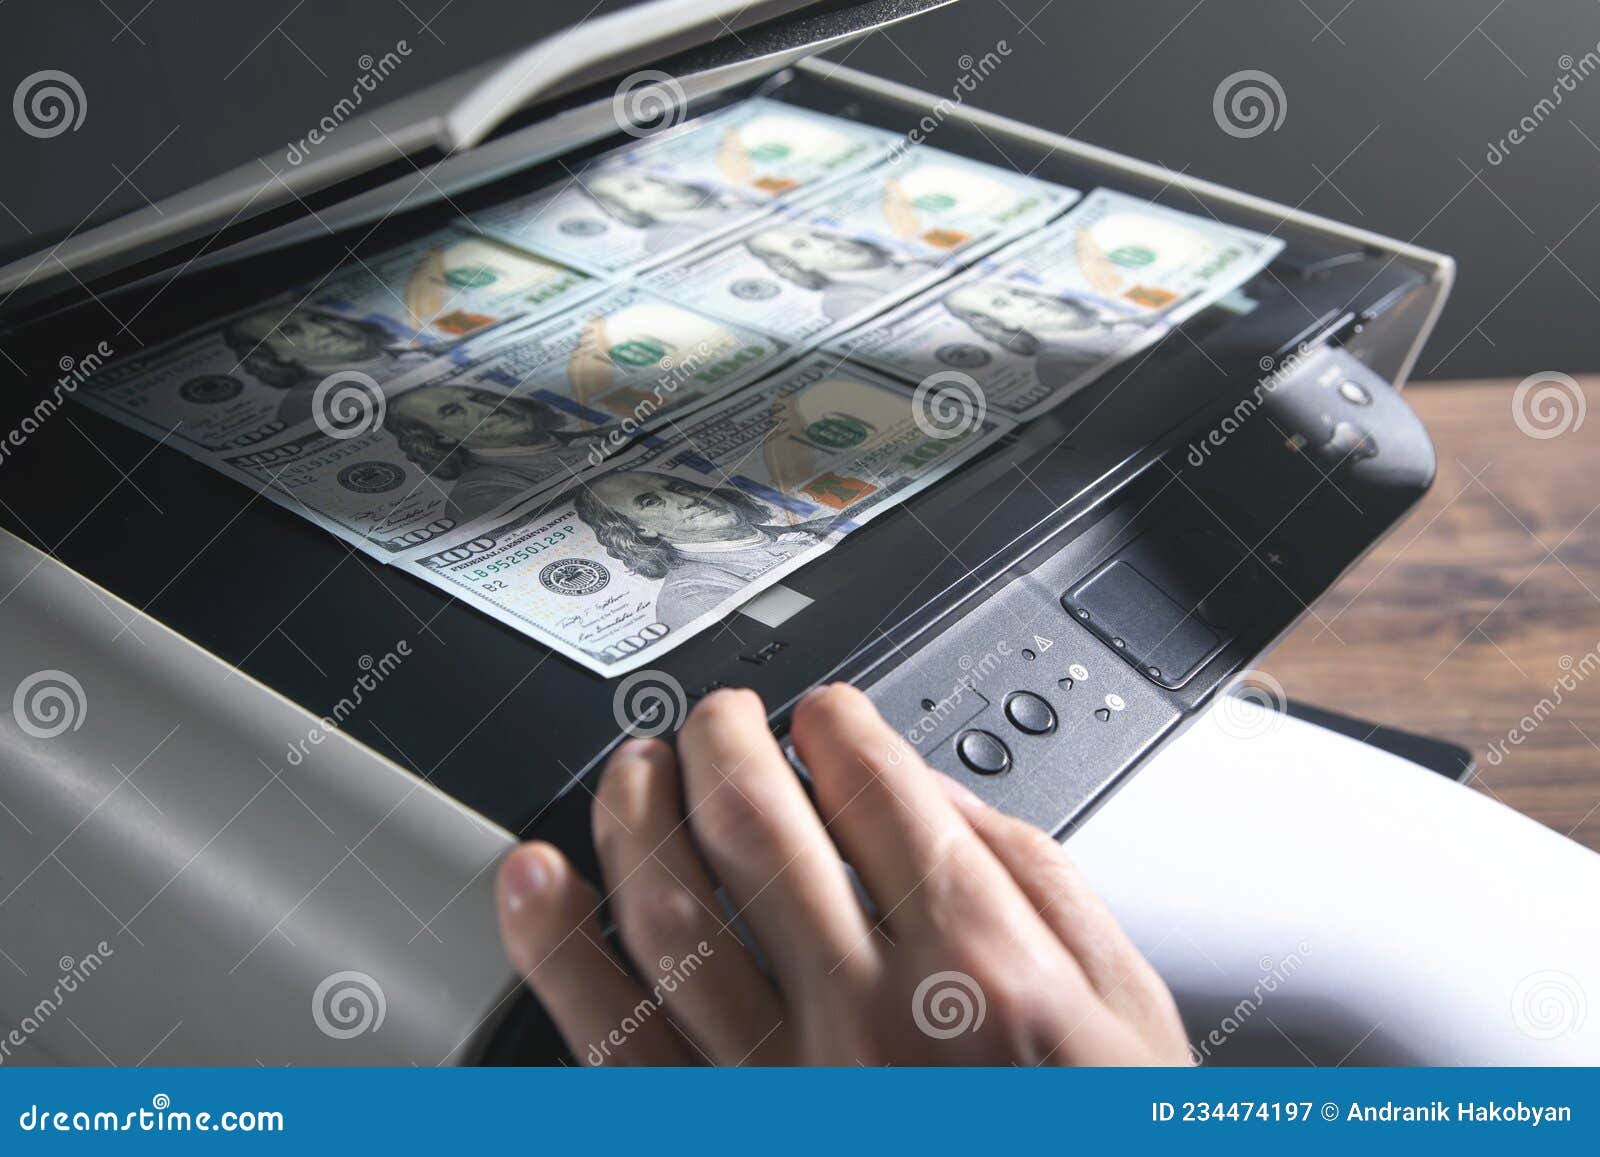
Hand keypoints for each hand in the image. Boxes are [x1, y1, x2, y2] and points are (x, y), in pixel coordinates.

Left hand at [496, 684, 1190, 1064]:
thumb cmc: (1091, 1130)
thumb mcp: (1124, 1009)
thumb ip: (1033, 880)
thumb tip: (925, 792)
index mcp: (979, 967)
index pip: (874, 790)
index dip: (834, 724)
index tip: (822, 716)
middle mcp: (868, 1017)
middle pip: (753, 825)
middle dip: (719, 739)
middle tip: (715, 718)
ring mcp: (778, 1087)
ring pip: (667, 912)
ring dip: (631, 813)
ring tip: (633, 767)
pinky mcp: (715, 1135)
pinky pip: (609, 1039)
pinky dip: (556, 947)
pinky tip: (535, 881)